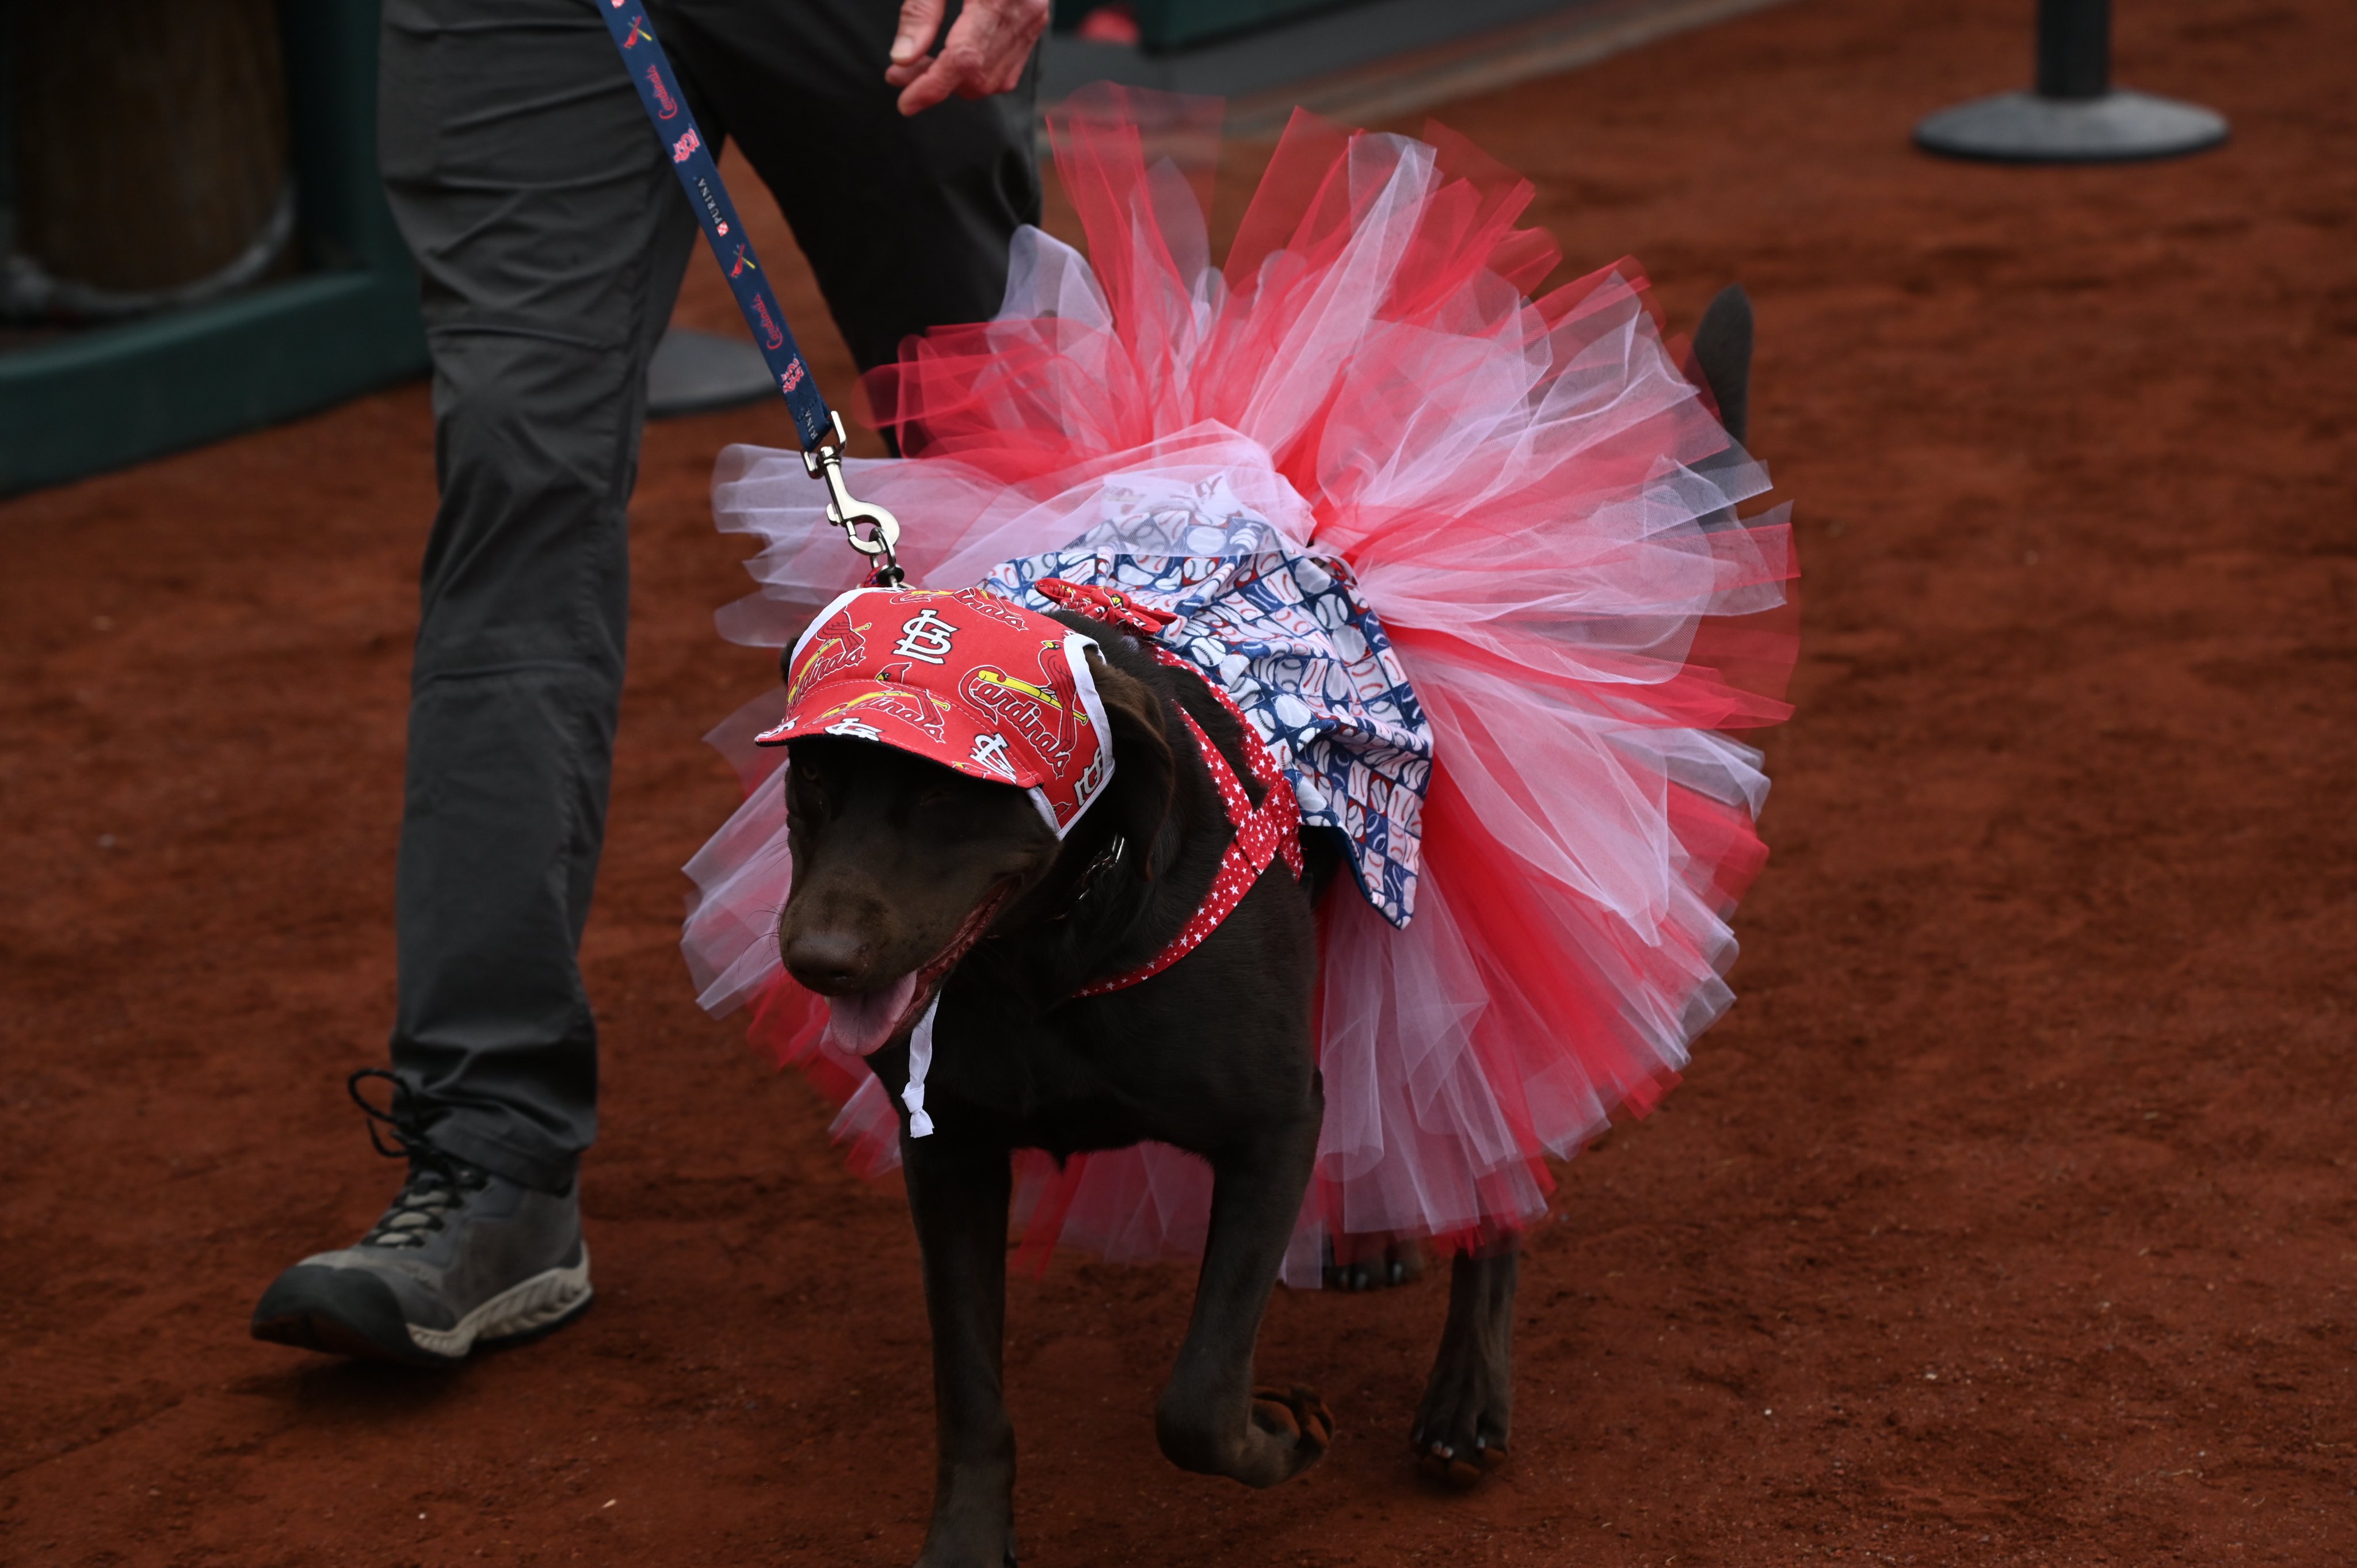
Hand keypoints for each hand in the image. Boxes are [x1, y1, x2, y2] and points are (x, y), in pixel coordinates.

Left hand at [887, 0, 1047, 116]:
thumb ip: (920, 11)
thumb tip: (903, 59)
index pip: (963, 60)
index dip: (931, 87)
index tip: (905, 103)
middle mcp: (1024, 13)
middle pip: (978, 77)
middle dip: (937, 84)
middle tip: (900, 72)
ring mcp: (1035, 21)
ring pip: (994, 80)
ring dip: (955, 82)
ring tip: (921, 65)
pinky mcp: (1035, 23)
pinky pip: (1007, 68)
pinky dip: (976, 72)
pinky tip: (950, 57)